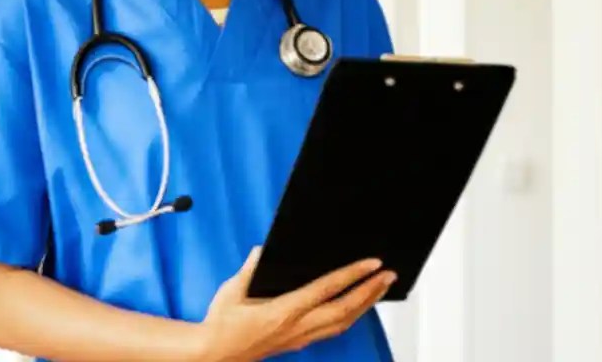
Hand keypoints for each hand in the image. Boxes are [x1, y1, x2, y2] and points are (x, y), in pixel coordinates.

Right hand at [194, 247, 395, 361]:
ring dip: (364, 305)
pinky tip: (356, 308)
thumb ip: (250, 269)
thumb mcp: (232, 290)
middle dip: (369, 292)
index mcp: (283, 311)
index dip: (352, 275)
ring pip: (342, 324)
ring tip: (379, 289)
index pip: (326, 290)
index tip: (371, 264)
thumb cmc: (221, 324)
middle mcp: (297, 327)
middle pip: (344, 310)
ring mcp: (299, 338)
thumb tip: (262, 250)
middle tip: (388, 275)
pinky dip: (349, 317)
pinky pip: (331, 330)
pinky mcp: (297, 343)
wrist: (213, 355)